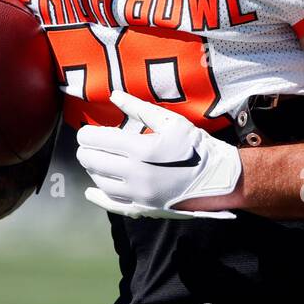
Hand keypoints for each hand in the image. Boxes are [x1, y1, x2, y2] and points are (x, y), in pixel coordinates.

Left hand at [77, 90, 240, 219]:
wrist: (218, 178)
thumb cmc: (195, 146)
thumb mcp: (170, 121)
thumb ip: (138, 109)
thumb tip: (114, 95)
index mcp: (141, 149)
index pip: (98, 141)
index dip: (87, 135)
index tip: (86, 132)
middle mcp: (136, 174)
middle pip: (94, 162)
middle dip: (86, 151)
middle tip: (87, 144)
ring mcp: (138, 194)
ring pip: (100, 182)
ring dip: (93, 170)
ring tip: (96, 160)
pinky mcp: (143, 208)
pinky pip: (113, 205)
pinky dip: (98, 197)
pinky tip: (91, 191)